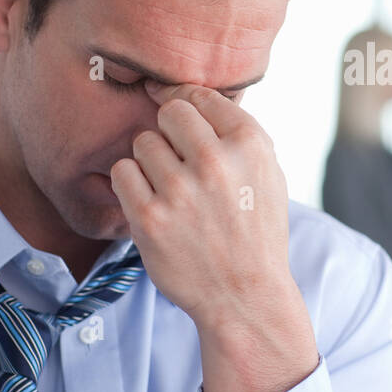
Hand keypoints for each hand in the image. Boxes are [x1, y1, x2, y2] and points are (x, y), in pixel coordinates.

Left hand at [109, 81, 318, 391]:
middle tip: (178, 160)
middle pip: (169, 113)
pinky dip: (132, 186)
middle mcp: (216, 162)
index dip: (189, 107)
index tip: (183, 123)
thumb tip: (192, 96)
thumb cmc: (255, 232)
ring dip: (151, 162)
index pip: (202, 96)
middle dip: (170, 133)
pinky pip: (123, 173)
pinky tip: (152, 203)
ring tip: (170, 190)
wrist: (245, 296)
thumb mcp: (269, 174)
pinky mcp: (149, 217)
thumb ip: (238, 133)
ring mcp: (180, 190)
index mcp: (250, 145)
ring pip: (143, 142)